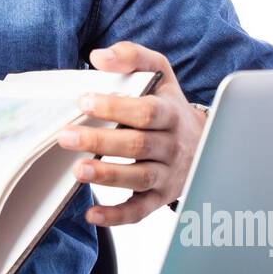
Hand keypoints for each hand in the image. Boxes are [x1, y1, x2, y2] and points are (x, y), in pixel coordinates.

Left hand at [56, 41, 207, 225]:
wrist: (206, 143)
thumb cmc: (169, 105)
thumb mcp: (160, 74)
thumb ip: (133, 57)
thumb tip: (100, 57)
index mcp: (171, 112)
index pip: (146, 111)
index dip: (115, 107)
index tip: (84, 101)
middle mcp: (172, 145)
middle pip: (139, 144)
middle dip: (101, 142)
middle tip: (67, 136)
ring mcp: (167, 173)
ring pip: (140, 177)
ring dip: (108, 176)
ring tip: (79, 170)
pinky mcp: (160, 197)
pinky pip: (140, 210)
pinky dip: (117, 216)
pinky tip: (92, 214)